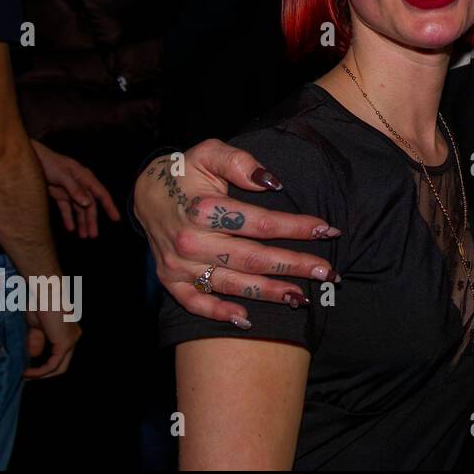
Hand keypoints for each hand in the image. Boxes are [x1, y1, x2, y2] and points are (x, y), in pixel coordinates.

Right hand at [25, 309, 79, 378]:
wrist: (44, 293)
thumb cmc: (39, 304)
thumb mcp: (34, 327)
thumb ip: (36, 341)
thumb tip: (34, 357)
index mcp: (67, 333)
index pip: (58, 356)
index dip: (43, 366)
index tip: (25, 369)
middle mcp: (73, 337)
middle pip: (61, 365)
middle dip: (42, 374)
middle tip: (25, 377)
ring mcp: (71, 341)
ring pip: (58, 368)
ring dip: (39, 375)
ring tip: (23, 376)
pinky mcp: (65, 343)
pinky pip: (53, 365)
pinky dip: (39, 372)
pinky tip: (27, 372)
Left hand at [30, 140, 120, 239]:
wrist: (29, 160)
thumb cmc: (48, 162)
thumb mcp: (62, 174)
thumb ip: (75, 189)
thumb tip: (88, 204)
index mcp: (85, 178)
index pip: (101, 194)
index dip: (110, 206)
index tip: (116, 218)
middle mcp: (80, 185)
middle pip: (90, 206)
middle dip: (92, 221)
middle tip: (93, 236)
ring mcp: (70, 191)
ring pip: (79, 210)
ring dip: (81, 222)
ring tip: (84, 236)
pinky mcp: (59, 195)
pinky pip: (66, 209)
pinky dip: (68, 218)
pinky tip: (70, 228)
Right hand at [136, 140, 337, 326]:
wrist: (145, 192)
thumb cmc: (185, 172)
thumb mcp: (209, 152)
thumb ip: (239, 161)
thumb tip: (271, 181)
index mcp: (204, 209)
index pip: (260, 223)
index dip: (296, 227)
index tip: (326, 230)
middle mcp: (192, 241)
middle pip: (253, 258)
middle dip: (294, 266)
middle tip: (328, 272)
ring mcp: (180, 265)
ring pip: (232, 284)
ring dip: (269, 293)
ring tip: (302, 298)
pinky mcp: (170, 280)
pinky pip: (195, 303)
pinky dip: (219, 314)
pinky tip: (246, 320)